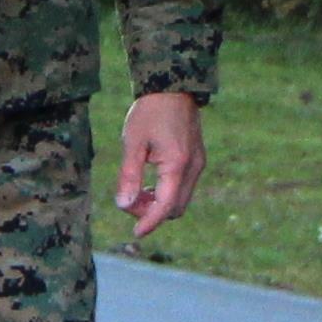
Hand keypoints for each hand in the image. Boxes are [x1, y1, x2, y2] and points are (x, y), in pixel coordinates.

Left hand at [115, 89, 205, 239]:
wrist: (173, 87)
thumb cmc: (150, 111)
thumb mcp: (133, 142)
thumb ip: (129, 175)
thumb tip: (123, 205)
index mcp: (177, 165)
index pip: (165, 206)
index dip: (150, 223)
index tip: (135, 234)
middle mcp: (193, 167)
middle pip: (176, 208)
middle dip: (152, 213)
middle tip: (129, 201)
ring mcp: (198, 163)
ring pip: (181, 199)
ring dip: (160, 203)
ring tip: (137, 190)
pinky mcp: (197, 159)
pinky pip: (184, 187)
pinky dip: (167, 192)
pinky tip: (150, 182)